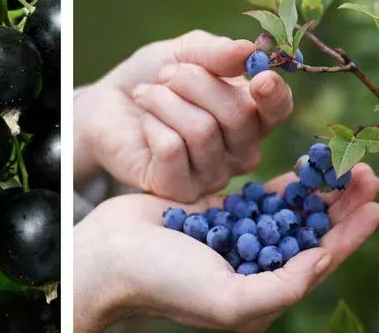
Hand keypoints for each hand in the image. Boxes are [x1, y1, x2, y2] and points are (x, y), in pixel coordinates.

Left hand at [74, 30, 293, 201]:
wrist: (107, 105)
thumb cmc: (152, 78)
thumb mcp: (183, 53)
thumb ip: (217, 52)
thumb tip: (250, 51)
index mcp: (250, 116)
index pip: (278, 111)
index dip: (274, 95)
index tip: (259, 77)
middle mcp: (238, 151)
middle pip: (238, 116)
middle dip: (195, 82)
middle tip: (166, 74)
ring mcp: (210, 175)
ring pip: (203, 131)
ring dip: (166, 101)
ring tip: (146, 94)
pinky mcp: (178, 188)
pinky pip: (173, 149)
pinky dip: (152, 125)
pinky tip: (144, 123)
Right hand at [74, 164, 378, 332]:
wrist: (112, 255)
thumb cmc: (164, 283)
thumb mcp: (228, 301)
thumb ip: (281, 286)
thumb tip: (322, 261)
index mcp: (260, 292)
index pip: (318, 260)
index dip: (349, 233)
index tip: (374, 203)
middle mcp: (252, 264)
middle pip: (307, 231)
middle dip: (338, 205)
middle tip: (364, 173)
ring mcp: (234, 235)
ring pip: (285, 210)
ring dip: (314, 190)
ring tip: (339, 164)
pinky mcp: (215, 211)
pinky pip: (255, 195)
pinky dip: (279, 183)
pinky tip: (299, 168)